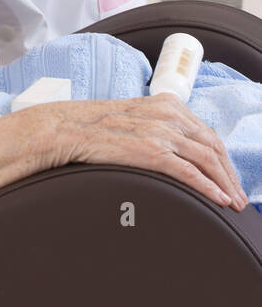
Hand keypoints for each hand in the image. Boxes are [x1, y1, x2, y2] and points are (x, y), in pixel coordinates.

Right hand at [38, 94, 247, 211]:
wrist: (67, 128)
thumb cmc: (94, 126)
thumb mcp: (134, 117)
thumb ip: (157, 126)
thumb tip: (174, 148)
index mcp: (166, 104)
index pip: (207, 133)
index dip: (223, 159)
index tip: (229, 177)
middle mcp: (169, 114)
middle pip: (214, 146)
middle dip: (230, 174)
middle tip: (239, 195)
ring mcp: (162, 132)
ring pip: (208, 160)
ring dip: (226, 184)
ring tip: (234, 202)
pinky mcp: (152, 151)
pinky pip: (190, 173)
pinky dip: (209, 188)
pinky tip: (218, 199)